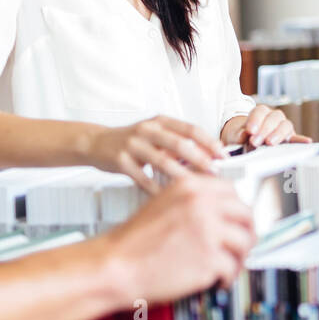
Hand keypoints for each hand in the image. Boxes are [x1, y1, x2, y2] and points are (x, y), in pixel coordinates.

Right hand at [87, 115, 226, 192]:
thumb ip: (178, 142)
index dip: (209, 142)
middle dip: (200, 159)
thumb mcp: (155, 133)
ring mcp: (132, 144)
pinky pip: (142, 178)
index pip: (190, 129)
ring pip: (162, 161)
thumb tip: (209, 156)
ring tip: (196, 187)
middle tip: (214, 172)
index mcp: (160, 121)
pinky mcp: (120, 160)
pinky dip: (157, 189)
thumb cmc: (131, 141)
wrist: (96, 143)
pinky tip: (168, 198)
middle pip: (179, 144)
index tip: (222, 155)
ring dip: (182, 175)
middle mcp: (147, 129)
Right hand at [101, 174, 255, 304]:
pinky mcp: (209, 258)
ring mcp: (208, 230)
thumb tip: (225, 213)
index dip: (237, 211)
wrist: (115, 265)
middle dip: (247, 233)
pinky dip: (228, 277)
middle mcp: (202, 204)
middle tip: (241, 246)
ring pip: (245, 241)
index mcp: (191, 187)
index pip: (233, 192)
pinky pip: (233, 267)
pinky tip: (218, 280)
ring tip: (228, 267)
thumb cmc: (134, 242)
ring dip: (240, 257)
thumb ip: (194, 203)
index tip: (237, 222)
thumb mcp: (164, 204)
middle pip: (247, 215)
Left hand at [221, 104, 312, 148]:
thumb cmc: (242, 136)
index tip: (250, 131)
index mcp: (260, 112)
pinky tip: (307, 142)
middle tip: (255, 141)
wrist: (247, 141)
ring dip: (278, 134)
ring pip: (285, 125)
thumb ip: (238, 134)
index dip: (256, 120)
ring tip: (270, 143)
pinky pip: (296, 138)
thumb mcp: (235, 135)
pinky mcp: (289, 139)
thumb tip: (243, 135)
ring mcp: (283, 127)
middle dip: (265, 130)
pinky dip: (301, 140)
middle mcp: (274, 117)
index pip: (260, 111)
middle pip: (273, 118)